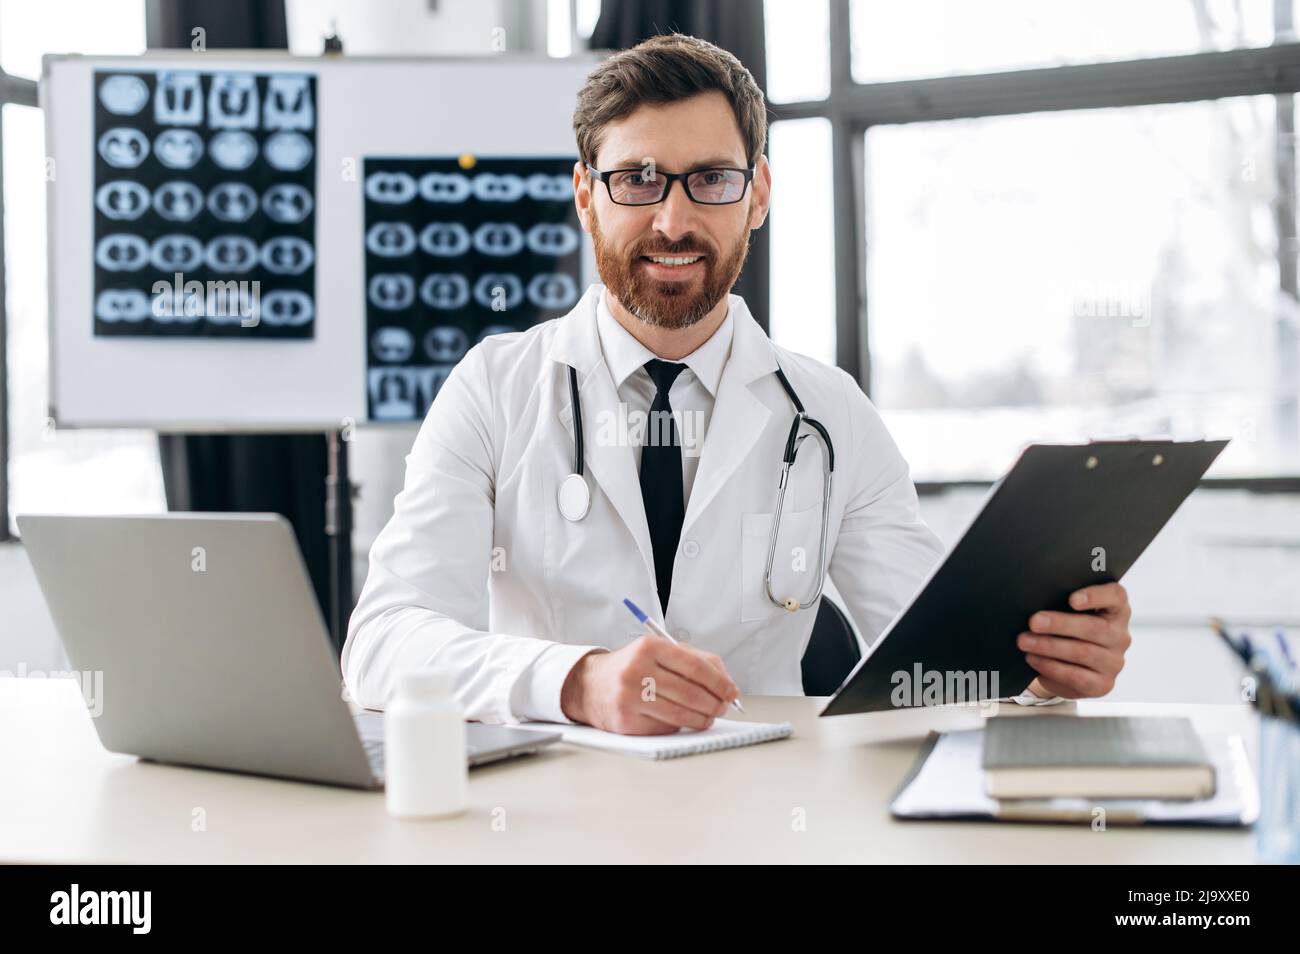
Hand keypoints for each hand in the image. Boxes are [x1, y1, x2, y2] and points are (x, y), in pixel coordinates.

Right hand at [560, 635, 739, 734]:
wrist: (589, 685)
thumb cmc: (630, 668)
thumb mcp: (657, 652)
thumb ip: (693, 659)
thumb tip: (725, 682)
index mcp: (649, 648)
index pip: (695, 666)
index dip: (719, 682)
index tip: (732, 691)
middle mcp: (637, 670)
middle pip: (690, 692)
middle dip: (714, 703)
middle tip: (723, 707)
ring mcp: (629, 697)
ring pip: (680, 714)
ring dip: (702, 718)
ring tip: (708, 717)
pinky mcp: (625, 721)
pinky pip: (664, 727)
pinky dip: (680, 726)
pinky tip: (683, 721)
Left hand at [1017, 582, 1132, 698]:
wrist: (1065, 669)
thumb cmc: (1065, 632)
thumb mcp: (1066, 614)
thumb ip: (1060, 604)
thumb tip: (1035, 603)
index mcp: (1115, 610)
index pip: (1116, 596)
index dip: (1096, 596)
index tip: (1072, 600)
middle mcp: (1119, 636)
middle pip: (1094, 627)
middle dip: (1060, 624)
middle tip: (1033, 622)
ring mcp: (1114, 662)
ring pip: (1082, 652)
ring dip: (1049, 646)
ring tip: (1025, 641)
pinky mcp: (1102, 684)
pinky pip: (1076, 676)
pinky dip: (1051, 666)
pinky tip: (1034, 659)